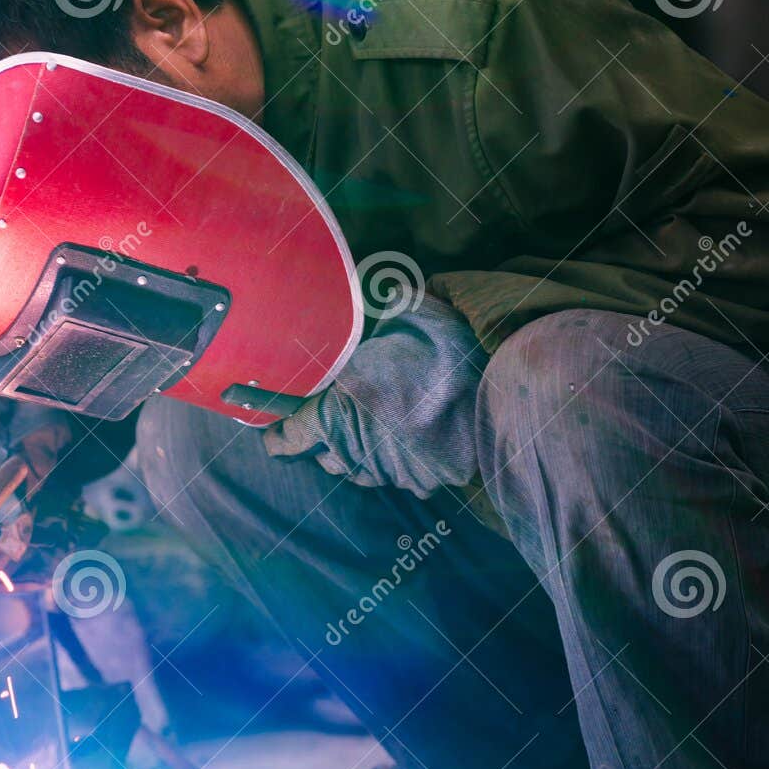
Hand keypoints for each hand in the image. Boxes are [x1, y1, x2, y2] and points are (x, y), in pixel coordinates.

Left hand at [263, 294, 486, 497]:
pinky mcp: (418, 481)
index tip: (272, 434)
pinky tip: (405, 445)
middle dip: (324, 442)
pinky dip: (396, 464)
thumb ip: (375, 312)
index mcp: (337, 408)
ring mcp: (388, 469)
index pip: (289, 437)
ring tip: (367, 435)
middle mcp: (355, 446)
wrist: (497, 392)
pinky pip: (396, 477)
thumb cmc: (444, 349)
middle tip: (332, 422)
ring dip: (356, 455)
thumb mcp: (404, 315)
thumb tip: (366, 288)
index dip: (278, 436)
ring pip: (357, 471)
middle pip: (324, 457)